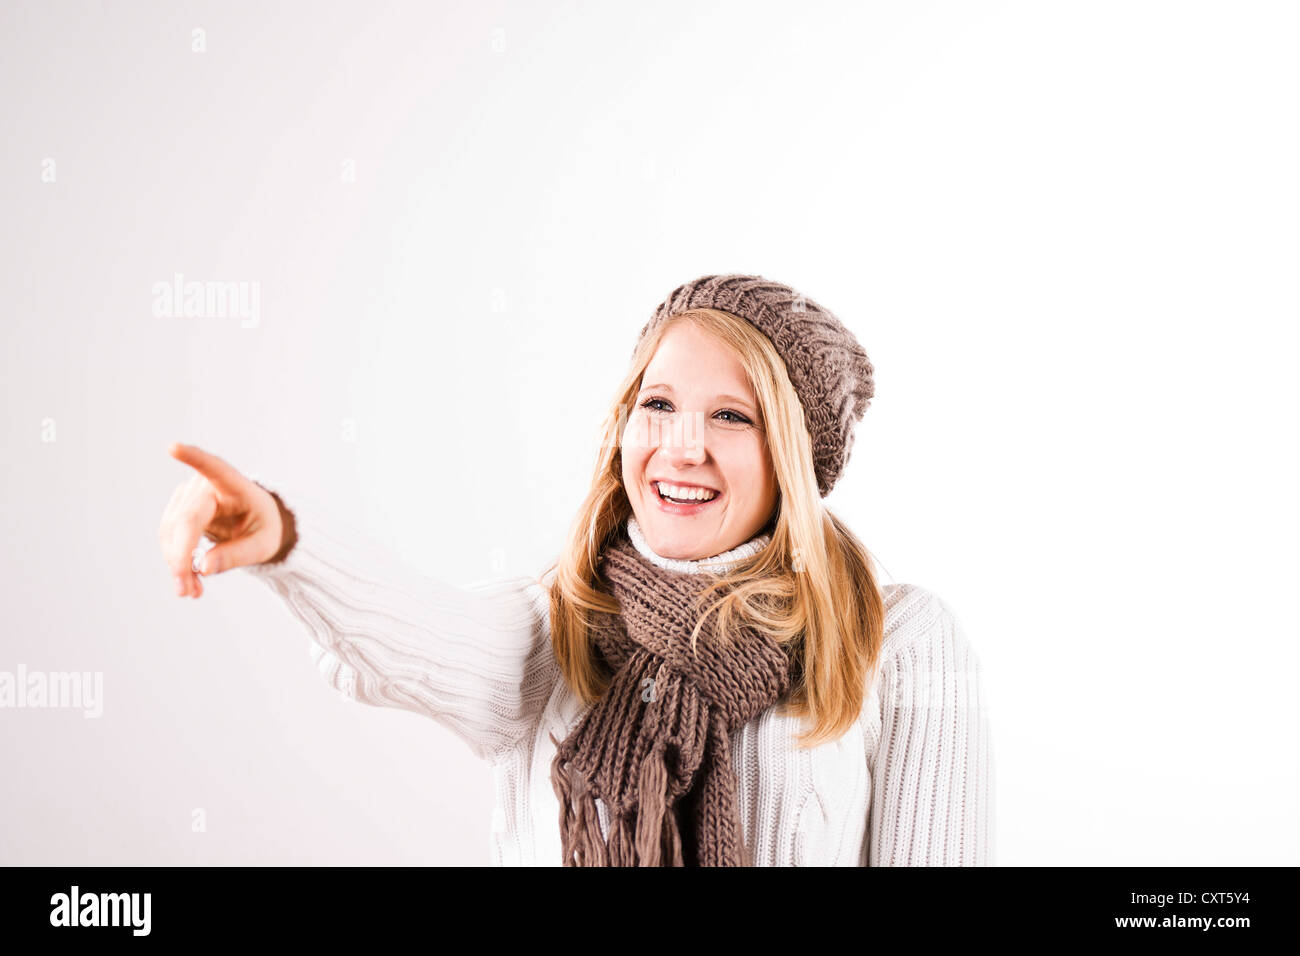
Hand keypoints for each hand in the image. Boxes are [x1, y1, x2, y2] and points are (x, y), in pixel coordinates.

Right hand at [158, 442, 284, 597]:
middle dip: (180, 557)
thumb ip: (238, 554)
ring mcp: (189, 496)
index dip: (193, 458)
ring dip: (176, 564)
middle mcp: (206, 486)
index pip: (213, 467)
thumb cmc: (264, 525)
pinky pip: (170, 539)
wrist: (257, 521)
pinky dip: (176, 562)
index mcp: (235, 485)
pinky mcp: (178, 511)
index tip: (173, 448)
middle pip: (185, 519)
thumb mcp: (264, 543)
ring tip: (192, 592)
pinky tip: (189, 582)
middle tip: (187, 591)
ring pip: (171, 532)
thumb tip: (203, 568)